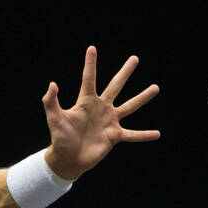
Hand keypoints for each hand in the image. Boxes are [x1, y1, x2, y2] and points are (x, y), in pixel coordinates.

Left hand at [42, 46, 159, 180]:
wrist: (67, 159)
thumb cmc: (60, 138)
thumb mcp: (54, 119)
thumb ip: (51, 102)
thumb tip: (52, 84)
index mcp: (86, 102)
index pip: (89, 79)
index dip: (90, 64)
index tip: (92, 48)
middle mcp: (101, 108)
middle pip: (115, 86)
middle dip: (125, 72)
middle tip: (135, 58)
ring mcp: (109, 121)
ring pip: (129, 106)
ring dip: (142, 97)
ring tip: (155, 87)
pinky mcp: (114, 136)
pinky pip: (132, 135)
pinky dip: (144, 135)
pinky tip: (157, 134)